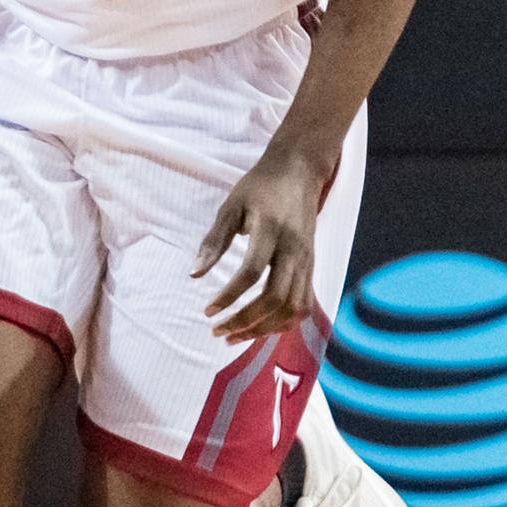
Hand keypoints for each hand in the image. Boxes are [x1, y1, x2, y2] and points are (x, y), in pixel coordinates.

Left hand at [195, 145, 329, 343]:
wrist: (299, 171)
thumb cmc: (259, 187)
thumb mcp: (231, 207)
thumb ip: (214, 242)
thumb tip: (194, 276)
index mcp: (271, 229)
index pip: (252, 272)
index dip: (229, 296)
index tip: (207, 311)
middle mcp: (294, 248)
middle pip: (275, 297)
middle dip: (245, 321)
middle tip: (217, 331)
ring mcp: (307, 259)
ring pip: (292, 307)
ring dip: (264, 328)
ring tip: (235, 336)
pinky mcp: (312, 266)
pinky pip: (303, 304)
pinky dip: (283, 322)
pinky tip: (260, 327)